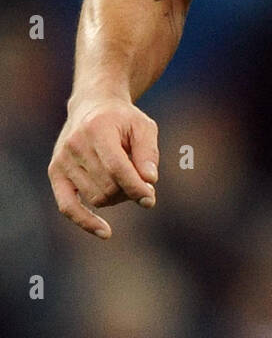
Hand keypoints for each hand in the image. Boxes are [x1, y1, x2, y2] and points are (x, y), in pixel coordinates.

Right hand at [48, 97, 159, 237]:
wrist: (92, 105)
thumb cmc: (123, 119)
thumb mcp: (144, 127)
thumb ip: (148, 153)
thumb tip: (149, 181)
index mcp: (97, 129)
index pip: (116, 167)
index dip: (135, 187)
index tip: (150, 198)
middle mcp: (75, 145)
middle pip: (107, 186)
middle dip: (129, 191)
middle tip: (143, 185)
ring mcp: (62, 160)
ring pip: (95, 197)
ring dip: (117, 198)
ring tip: (125, 182)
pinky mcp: (55, 173)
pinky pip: (67, 206)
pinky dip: (86, 221)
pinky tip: (105, 232)